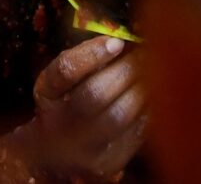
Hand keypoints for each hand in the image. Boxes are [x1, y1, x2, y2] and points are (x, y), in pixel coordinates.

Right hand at [30, 36, 145, 181]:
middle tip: (144, 54)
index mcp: (47, 95)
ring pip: (119, 116)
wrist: (60, 155)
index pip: (65, 71)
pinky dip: (148, 110)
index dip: (91, 54)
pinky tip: (153, 96)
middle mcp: (61, 124)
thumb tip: (119, 40)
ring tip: (152, 72)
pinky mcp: (109, 162)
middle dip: (125, 70)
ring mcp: (85, 148)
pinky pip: (135, 132)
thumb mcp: (60, 81)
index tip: (116, 42)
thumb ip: (82, 59)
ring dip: (141, 89)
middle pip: (95, 95)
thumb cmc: (65, 105)